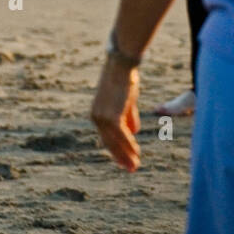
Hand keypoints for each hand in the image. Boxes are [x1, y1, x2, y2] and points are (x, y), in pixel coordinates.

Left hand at [91, 56, 140, 171]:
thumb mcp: (125, 101)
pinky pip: (122, 136)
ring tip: (135, 166)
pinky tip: (136, 155)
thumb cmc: (124, 79)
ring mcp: (103, 117)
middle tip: (131, 169)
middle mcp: (96, 117)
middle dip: (120, 157)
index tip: (124, 161)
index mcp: (97, 113)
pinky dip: (129, 146)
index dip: (116, 149)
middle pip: (109, 142)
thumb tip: (134, 131)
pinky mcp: (112, 116)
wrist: (121, 65)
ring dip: (126, 155)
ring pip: (115, 142)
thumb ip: (128, 116)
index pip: (106, 137)